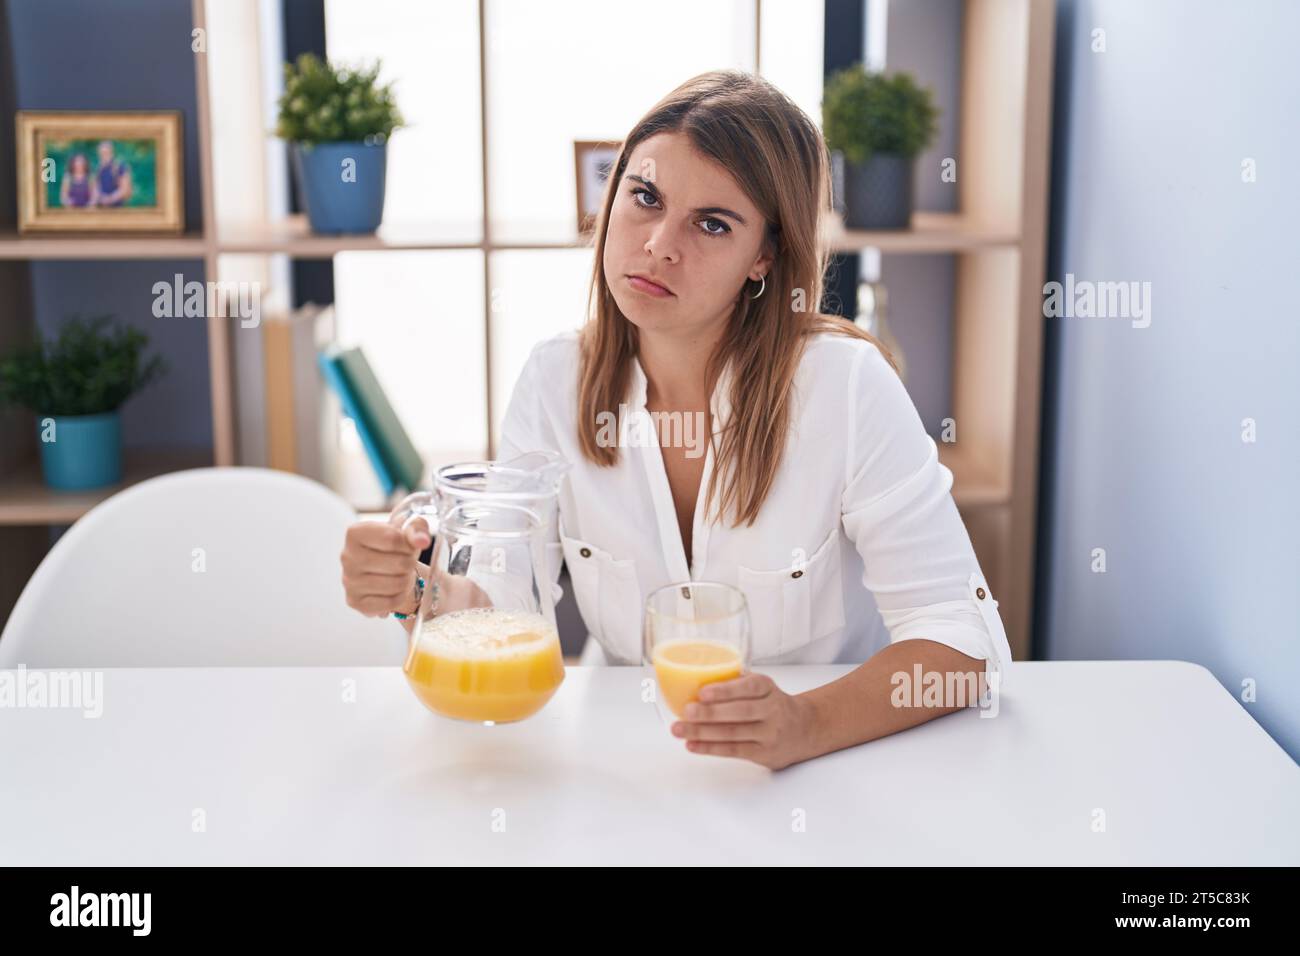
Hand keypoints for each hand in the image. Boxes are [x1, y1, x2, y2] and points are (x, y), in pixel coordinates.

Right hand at [339, 512, 431, 617]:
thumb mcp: (408, 528)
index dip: (409, 545)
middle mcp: (347, 556)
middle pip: (399, 564)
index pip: (392, 539)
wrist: (385, 566)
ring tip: (402, 574)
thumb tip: (422, 540)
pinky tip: (395, 589)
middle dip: (410, 563)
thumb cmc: (396, 544)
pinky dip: (400, 596)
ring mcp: (349, 581)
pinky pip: (390, 603)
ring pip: (396, 584)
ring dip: (407, 580)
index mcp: (355, 533)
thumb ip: (417, 529)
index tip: (409, 546)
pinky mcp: (355, 601)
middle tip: (407, 562)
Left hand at [671, 672, 818, 770]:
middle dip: (709, 713)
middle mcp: (772, 710)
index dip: (725, 690)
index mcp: (768, 688)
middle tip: (685, 712)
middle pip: (739, 712)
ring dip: (703, 732)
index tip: (702, 692)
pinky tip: (692, 745)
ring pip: (733, 734)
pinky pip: (734, 751)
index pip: (749, 687)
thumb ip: (736, 682)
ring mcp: (770, 733)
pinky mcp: (765, 753)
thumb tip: (694, 677)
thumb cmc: (772, 703)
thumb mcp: (762, 687)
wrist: (805, 729)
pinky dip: (711, 748)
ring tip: (679, 729)